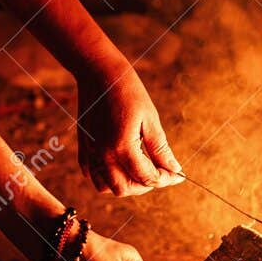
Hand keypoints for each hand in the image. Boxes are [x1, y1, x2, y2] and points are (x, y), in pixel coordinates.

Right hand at [75, 68, 182, 196]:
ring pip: (107, 187)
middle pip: (126, 189)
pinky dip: (107, 178)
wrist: (98, 71)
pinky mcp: (83, 147)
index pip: (147, 177)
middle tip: (160, 174)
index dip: (166, 179)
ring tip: (141, 171)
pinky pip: (93, 175)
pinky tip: (122, 166)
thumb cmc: (128, 90)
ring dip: (126, 185)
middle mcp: (103, 154)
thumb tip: (175, 169)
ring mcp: (90, 152)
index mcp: (121, 147)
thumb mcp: (150, 119)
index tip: (178, 175)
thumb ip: (161, 148)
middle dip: (146, 186)